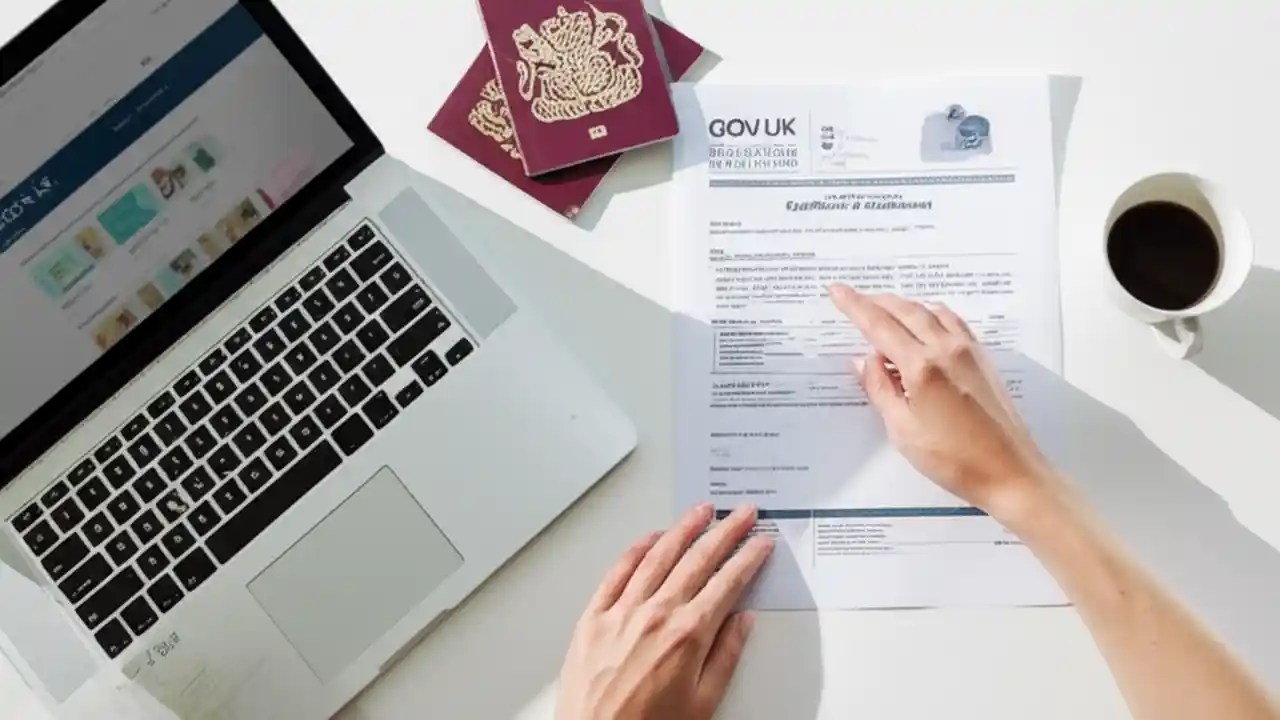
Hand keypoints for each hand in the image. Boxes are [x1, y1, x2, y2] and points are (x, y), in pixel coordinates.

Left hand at [556, 504, 773, 719]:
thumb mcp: (702, 703)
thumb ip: (725, 656)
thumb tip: (742, 620)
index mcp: (688, 635)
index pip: (727, 583)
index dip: (748, 558)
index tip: (760, 542)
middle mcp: (656, 614)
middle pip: (698, 559)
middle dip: (725, 532)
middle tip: (742, 513)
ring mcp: (621, 611)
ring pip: (658, 556)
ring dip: (683, 528)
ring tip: (701, 511)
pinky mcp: (593, 617)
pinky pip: (617, 571)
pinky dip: (636, 549)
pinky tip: (651, 538)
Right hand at [828, 284, 1057, 523]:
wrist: (1010, 472)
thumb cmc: (954, 459)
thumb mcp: (903, 431)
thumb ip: (881, 390)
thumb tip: (864, 361)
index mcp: (921, 367)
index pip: (879, 326)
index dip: (854, 306)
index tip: (836, 290)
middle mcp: (946, 350)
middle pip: (905, 311)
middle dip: (875, 300)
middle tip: (853, 296)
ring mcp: (969, 352)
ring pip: (930, 312)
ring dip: (903, 304)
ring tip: (884, 307)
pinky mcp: (983, 360)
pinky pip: (953, 322)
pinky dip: (932, 313)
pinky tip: (926, 319)